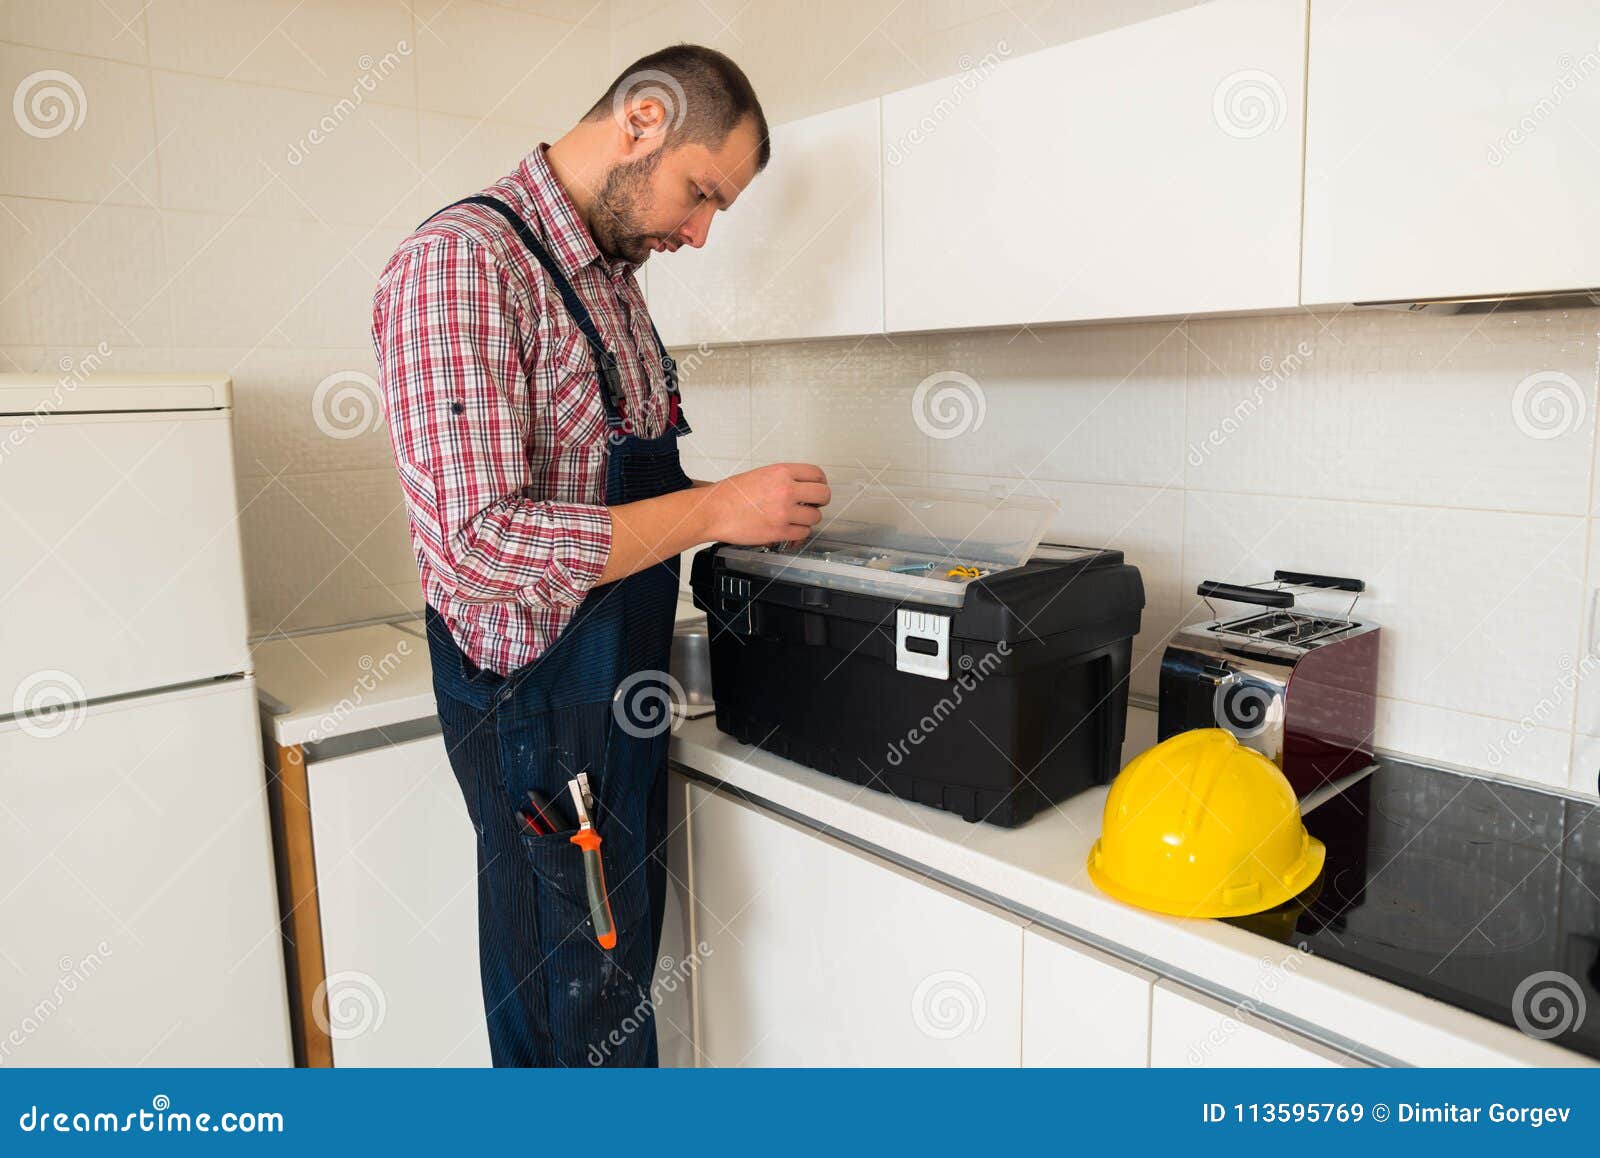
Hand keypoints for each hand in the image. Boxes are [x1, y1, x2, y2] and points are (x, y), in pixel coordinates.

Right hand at [705, 463, 829, 545]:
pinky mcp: (779, 531)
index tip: (817, 488)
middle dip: (820, 501)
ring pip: (815, 517)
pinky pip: (803, 533)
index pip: (817, 474)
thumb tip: (800, 487)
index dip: (820, 483)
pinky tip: (788, 529)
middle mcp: (786, 490)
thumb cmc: (729, 494)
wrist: (713, 512)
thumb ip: (782, 479)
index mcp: (781, 472)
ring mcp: (784, 512)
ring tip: (794, 519)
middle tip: (812, 505)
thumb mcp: (759, 475)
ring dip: (807, 519)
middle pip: (824, 494)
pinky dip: (798, 533)